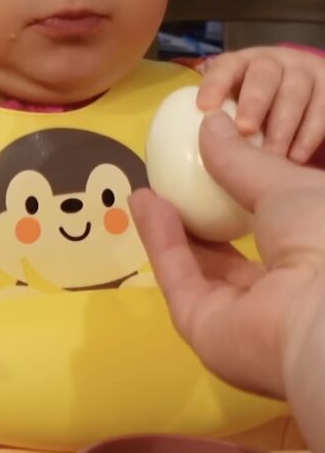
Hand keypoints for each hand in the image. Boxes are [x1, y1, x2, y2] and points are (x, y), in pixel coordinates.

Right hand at [130, 110, 324, 401]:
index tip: (221, 164)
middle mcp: (289, 294)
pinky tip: (145, 203)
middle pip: (239, 255)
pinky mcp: (206, 329)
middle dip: (207, 218)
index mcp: (316, 260)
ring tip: (151, 187)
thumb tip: (211, 124)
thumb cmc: (324, 237)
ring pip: (205, 268)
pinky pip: (181, 278)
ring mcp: (246, 317)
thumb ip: (244, 158)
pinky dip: (161, 241)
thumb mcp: (290, 183)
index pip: (284, 229)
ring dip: (176, 227)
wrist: (321, 310)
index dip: (251, 197)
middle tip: (179, 181)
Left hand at [197, 46, 324, 161]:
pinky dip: (309, 134)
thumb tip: (202, 140)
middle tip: (244, 130)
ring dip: (282, 126)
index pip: (226, 66)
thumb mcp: (236, 106)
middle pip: (264, 75)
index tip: (206, 107)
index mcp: (242, 64)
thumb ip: (219, 117)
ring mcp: (306, 73)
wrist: (305, 102)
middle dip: (253, 102)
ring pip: (295, 92)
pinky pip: (322, 108)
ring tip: (272, 156)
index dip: (215, 84)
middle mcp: (275, 62)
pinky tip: (296, 157)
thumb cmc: (256, 110)